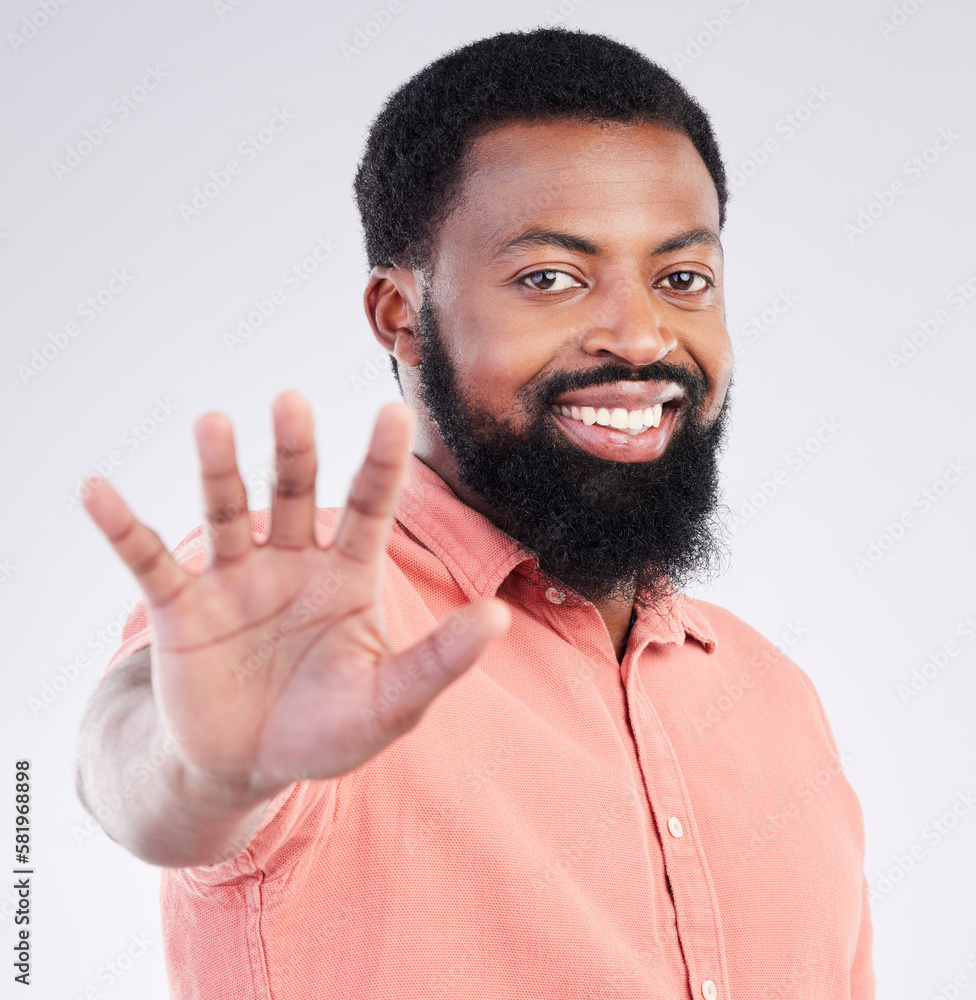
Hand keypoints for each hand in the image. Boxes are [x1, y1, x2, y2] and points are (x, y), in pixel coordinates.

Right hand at [82, 393, 509, 803]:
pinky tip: (97, 490)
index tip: (394, 410)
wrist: (250, 766)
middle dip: (294, 449)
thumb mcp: (391, 702)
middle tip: (292, 402)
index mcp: (348, 576)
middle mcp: (291, 562)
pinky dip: (122, 527)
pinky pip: (146, 560)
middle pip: (294, 492)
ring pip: (226, 511)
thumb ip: (440, 661)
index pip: (369, 507)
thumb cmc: (329, 730)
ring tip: (213, 422)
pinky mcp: (181, 610)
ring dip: (218, 468)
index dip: (380, 463)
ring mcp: (234, 580)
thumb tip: (501, 618)